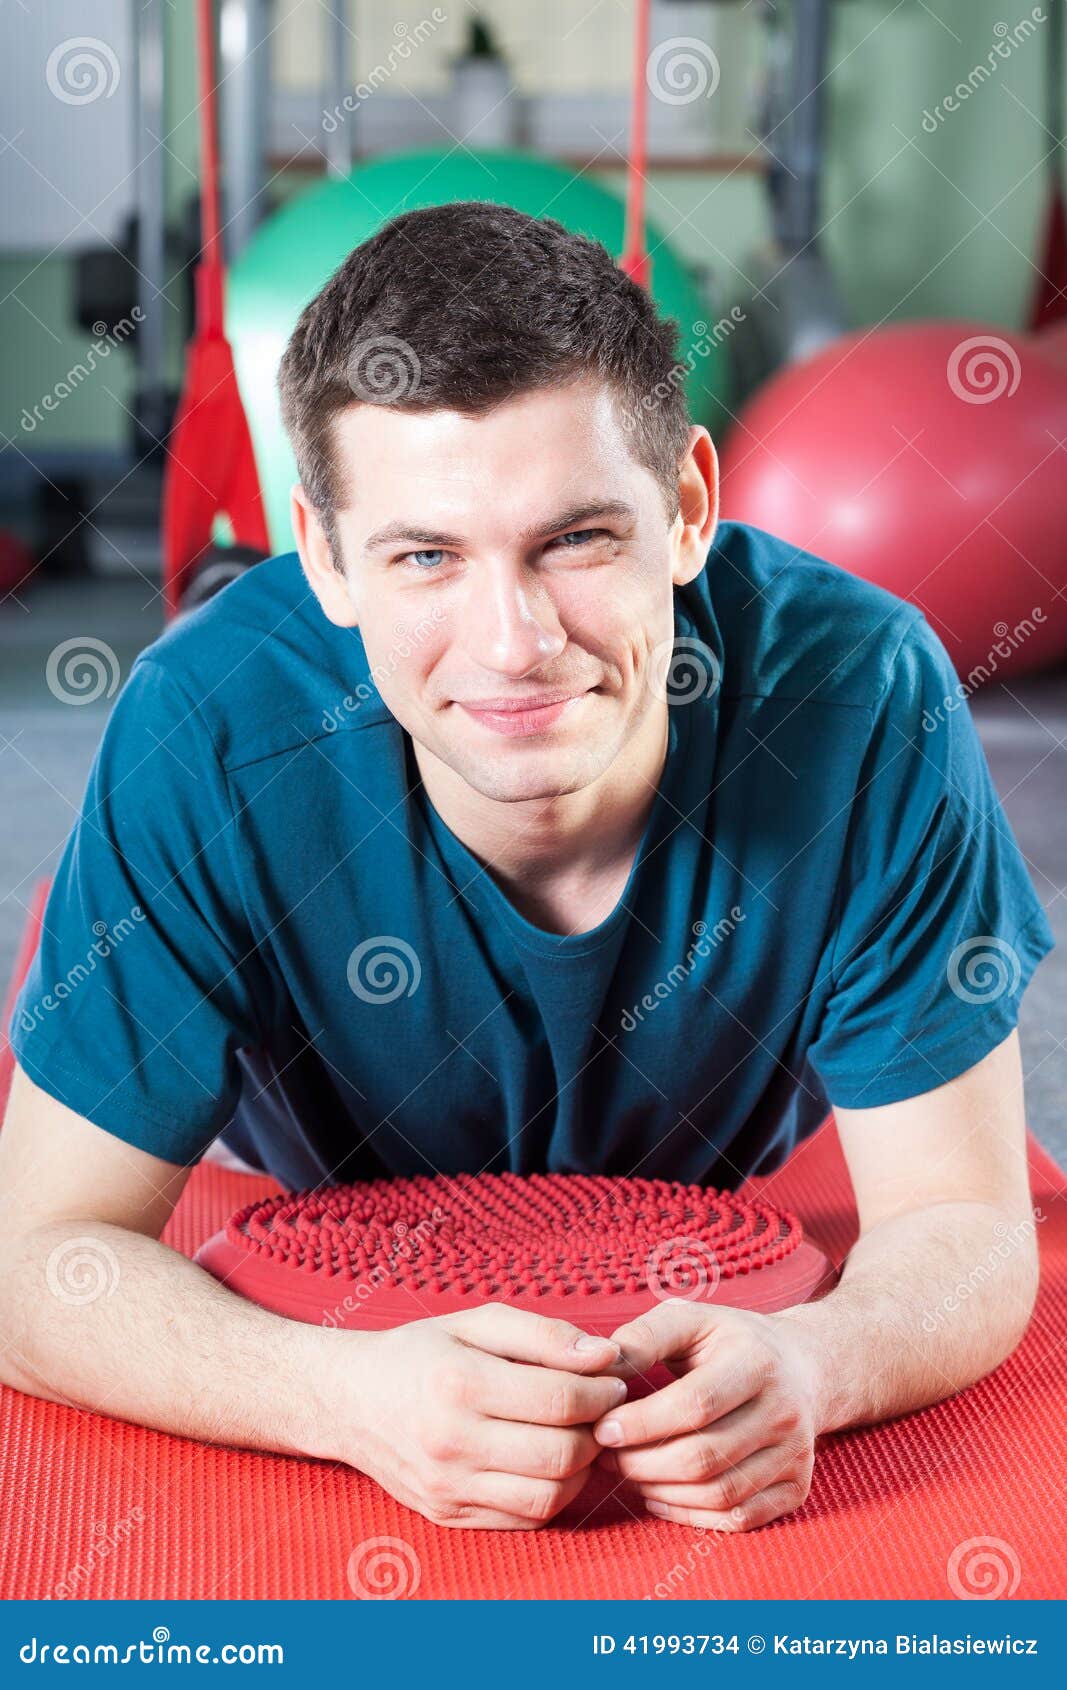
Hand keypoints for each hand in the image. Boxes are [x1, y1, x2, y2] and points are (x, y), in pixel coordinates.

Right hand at [329, 1304, 628, 1528]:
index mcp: (460, 1383)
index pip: (561, 1400)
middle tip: (601, 1409)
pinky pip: (524, 1519)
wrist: (349, 1401)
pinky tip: (549, 1462)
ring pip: (550, 1495)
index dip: (602, 1391)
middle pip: (562, 1452)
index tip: (612, 1380)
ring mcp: (449, 1487)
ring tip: (578, 1435)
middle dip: (598, 1430)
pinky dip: (552, 1494)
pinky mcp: (449, 1515)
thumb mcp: (476, 1322)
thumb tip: (605, 1355)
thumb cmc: (418, 1353)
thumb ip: (544, 1334)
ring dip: (582, 1468)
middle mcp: (452, 1442)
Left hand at [593, 1300, 820, 1530]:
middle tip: (606, 1456)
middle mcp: (785, 1411)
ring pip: (719, 1494)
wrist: (802, 1366)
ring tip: (627, 1472)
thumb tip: (602, 1369)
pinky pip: (737, 1518)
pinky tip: (658, 1495)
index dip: (643, 1423)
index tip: (603, 1428)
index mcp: (757, 1361)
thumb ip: (645, 1337)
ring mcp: (795, 1454)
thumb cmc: (730, 1340)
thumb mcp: (691, 1319)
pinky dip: (690, 1516)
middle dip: (642, 1464)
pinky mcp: (797, 1487)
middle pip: (704, 1457)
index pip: (695, 1404)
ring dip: (660, 1491)